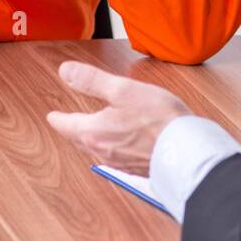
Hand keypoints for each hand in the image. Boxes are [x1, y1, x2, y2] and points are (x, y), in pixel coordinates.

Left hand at [46, 61, 191, 175]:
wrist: (188, 150)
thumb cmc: (159, 118)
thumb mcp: (123, 90)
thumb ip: (91, 80)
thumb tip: (65, 71)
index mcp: (94, 132)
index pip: (67, 125)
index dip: (58, 118)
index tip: (52, 116)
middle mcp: (102, 152)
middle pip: (80, 139)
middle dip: (73, 129)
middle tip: (68, 123)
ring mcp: (119, 163)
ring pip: (97, 149)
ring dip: (91, 139)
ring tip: (91, 131)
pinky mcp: (136, 168)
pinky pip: (115, 157)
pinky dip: (111, 146)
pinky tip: (120, 142)